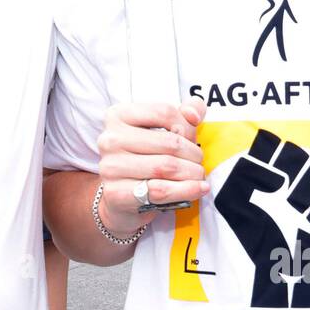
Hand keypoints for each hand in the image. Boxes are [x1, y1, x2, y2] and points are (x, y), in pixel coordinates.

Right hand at [96, 98, 208, 236]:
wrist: (120, 196)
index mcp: (118, 115)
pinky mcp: (116, 193)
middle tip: (199, 162)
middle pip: (169, 142)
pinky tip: (198, 188)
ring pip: (167, 167)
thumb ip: (184, 113)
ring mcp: (111, 167)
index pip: (164, 112)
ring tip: (198, 175)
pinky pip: (161, 191)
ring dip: (192, 173)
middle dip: (194, 154)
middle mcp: (110, 139)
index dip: (187, 126)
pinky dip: (186, 190)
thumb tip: (193, 115)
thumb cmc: (144, 157)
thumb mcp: (161, 129)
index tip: (192, 139)